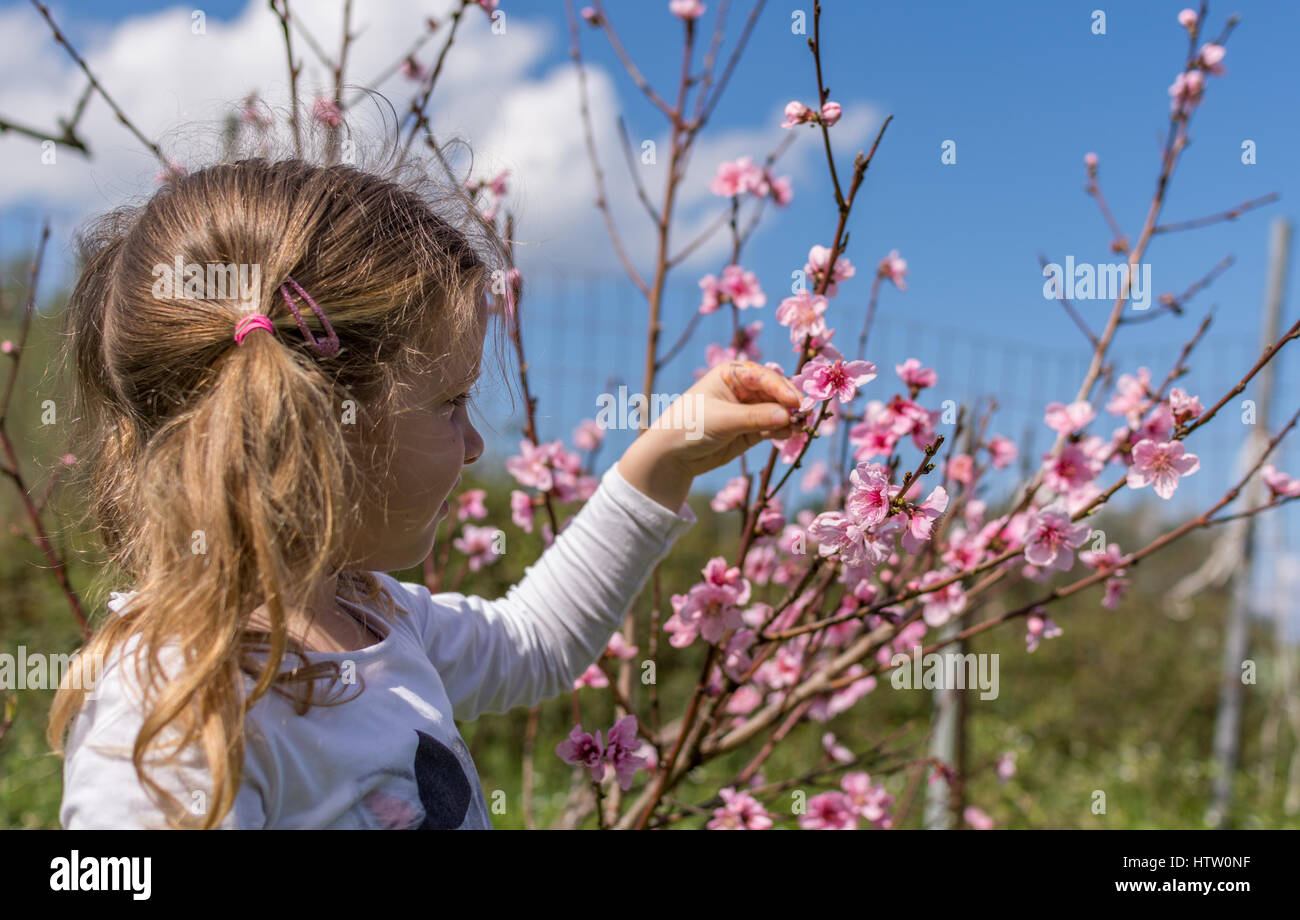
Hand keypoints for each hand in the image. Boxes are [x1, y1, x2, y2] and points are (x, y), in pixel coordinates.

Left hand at [616, 361, 804, 510]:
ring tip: (801, 427)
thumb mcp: (722, 419)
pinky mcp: (752, 430)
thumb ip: (755, 418)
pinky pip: (774, 427)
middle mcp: (743, 388)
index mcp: (731, 374)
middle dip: (791, 403)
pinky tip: (790, 434)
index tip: (796, 402)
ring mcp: (749, 410)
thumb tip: (788, 417)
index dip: (782, 388)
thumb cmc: (689, 426)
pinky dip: (784, 430)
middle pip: (776, 392)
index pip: (764, 376)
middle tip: (805, 415)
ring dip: (791, 418)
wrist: (672, 455)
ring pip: (778, 411)